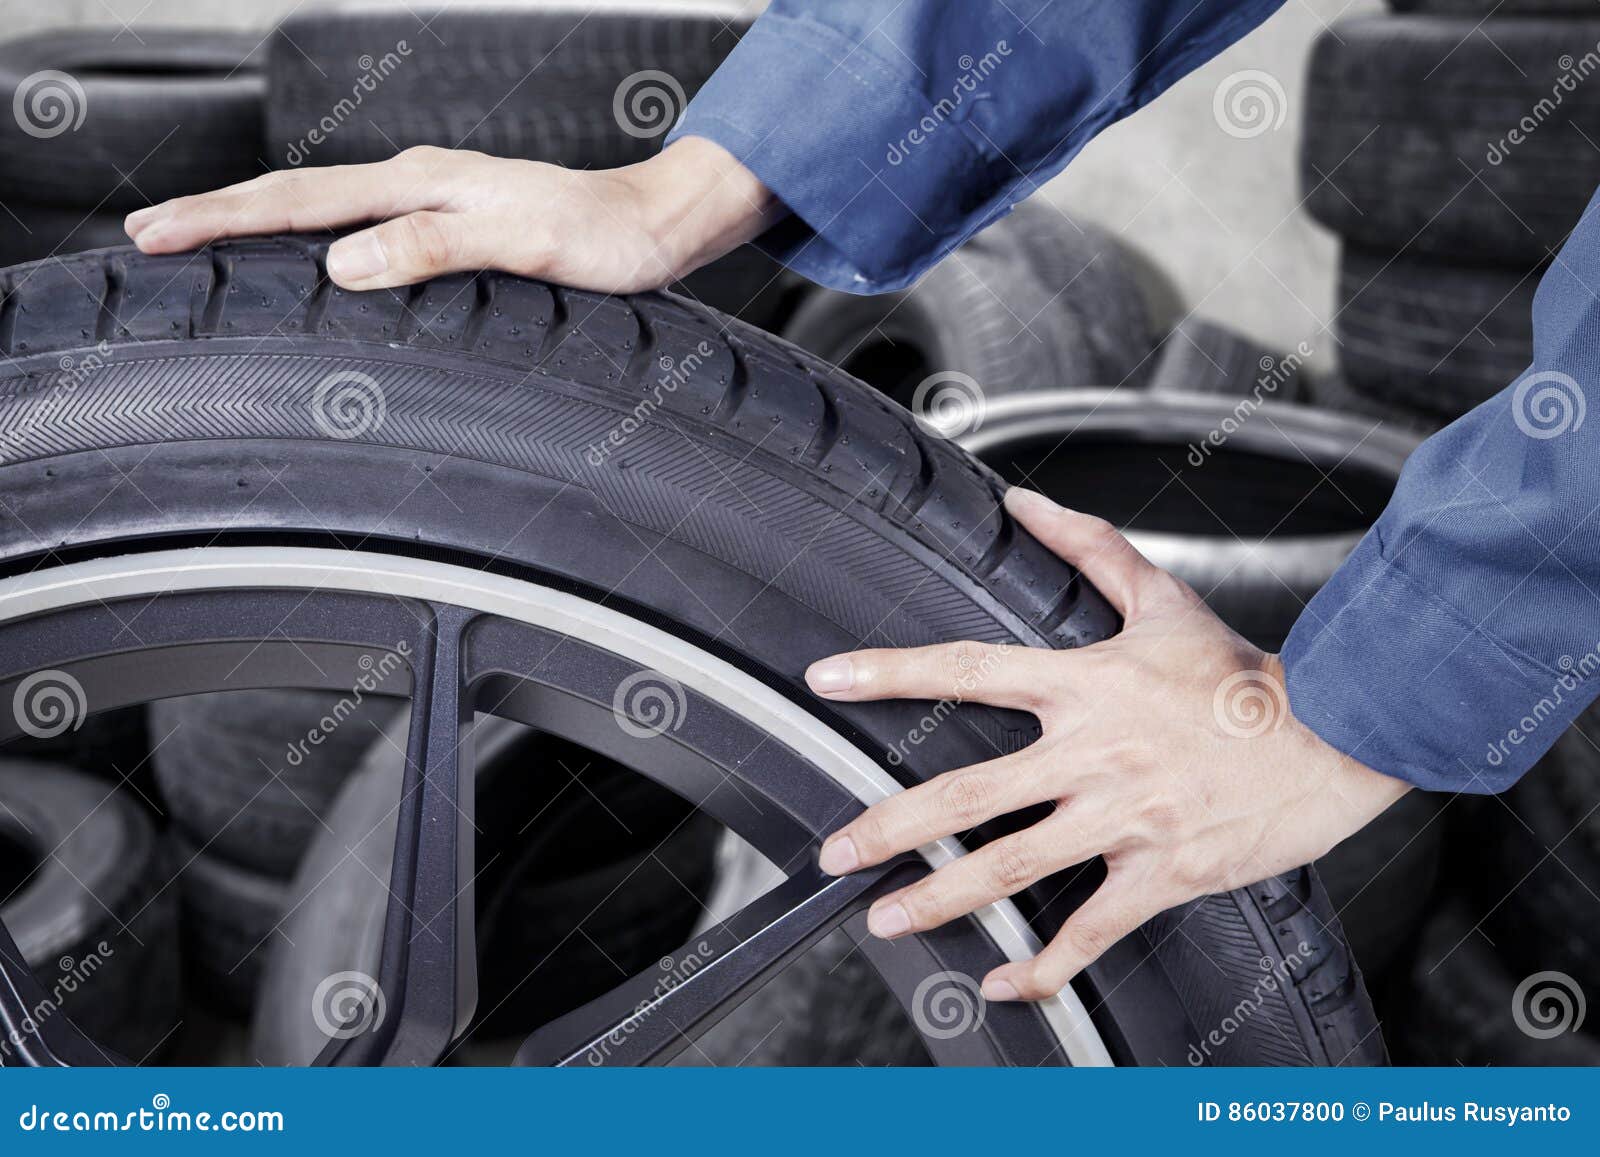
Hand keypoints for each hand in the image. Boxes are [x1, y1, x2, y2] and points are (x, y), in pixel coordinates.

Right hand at [123, 136, 781, 292]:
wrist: (656, 226)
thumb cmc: (604, 237)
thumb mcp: (524, 242)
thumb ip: (435, 246)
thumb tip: (345, 262)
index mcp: (424, 182)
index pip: (302, 201)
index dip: (226, 219)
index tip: (160, 234)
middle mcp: (421, 184)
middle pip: (298, 196)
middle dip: (220, 214)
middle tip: (151, 236)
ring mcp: (434, 200)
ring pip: (325, 210)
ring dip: (259, 224)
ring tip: (204, 241)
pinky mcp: (453, 222)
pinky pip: (362, 227)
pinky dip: (314, 238)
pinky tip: (306, 257)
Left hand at [805, 487, 1408, 1002]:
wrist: (1338, 734)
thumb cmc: (1245, 674)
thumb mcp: (1163, 599)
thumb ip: (1088, 548)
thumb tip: (1025, 502)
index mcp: (1085, 684)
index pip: (965, 669)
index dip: (890, 672)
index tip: (828, 680)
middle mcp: (1093, 753)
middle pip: (969, 792)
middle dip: (890, 825)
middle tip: (835, 850)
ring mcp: (1125, 817)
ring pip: (1013, 866)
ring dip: (942, 899)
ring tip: (887, 920)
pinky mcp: (1163, 871)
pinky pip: (1092, 929)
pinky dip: (1047, 965)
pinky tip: (1006, 985)